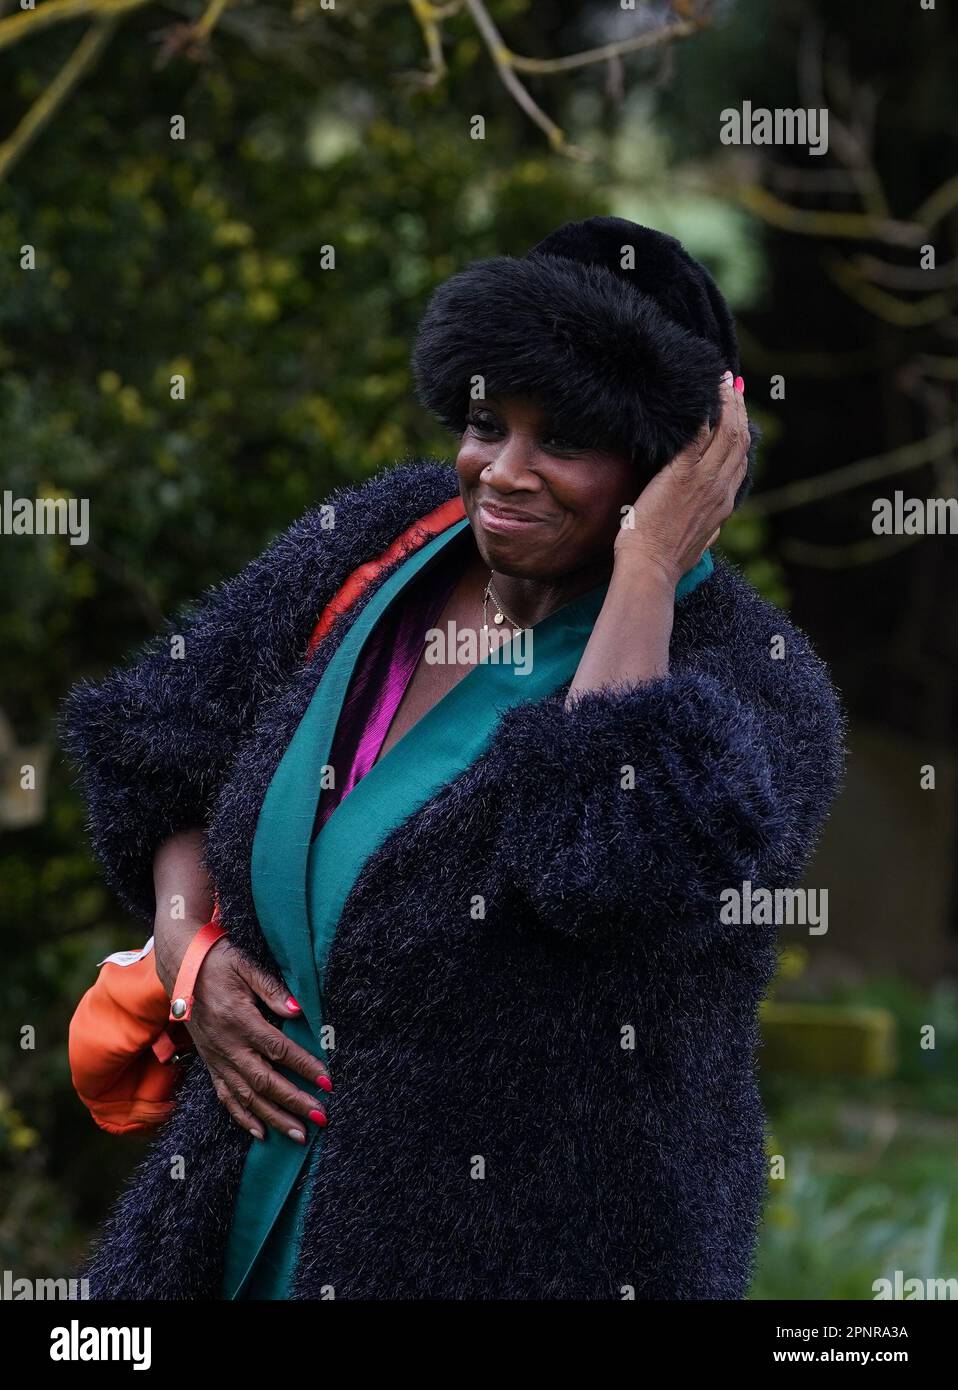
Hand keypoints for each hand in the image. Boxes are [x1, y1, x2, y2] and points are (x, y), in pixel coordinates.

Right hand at [153, 913, 330, 1143]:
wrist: (180, 967)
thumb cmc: (218, 962)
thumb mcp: (246, 966)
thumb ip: (272, 989)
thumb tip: (299, 1012)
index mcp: (239, 1020)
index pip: (278, 1050)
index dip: (304, 1067)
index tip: (327, 1081)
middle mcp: (227, 1045)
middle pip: (265, 1082)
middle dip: (295, 1102)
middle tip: (320, 1117)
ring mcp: (217, 1058)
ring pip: (247, 1097)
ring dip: (274, 1118)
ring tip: (299, 1135)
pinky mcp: (210, 1064)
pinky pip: (225, 1097)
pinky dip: (242, 1118)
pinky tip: (261, 1134)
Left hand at [614, 371, 748, 584]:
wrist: (651, 570)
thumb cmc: (664, 562)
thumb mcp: (697, 545)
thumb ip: (708, 529)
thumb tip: (713, 527)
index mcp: (724, 504)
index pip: (740, 460)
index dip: (741, 433)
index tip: (737, 414)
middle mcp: (720, 488)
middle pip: (739, 438)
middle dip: (738, 408)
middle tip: (732, 385)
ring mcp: (704, 480)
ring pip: (726, 431)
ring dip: (726, 402)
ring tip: (721, 382)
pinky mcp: (682, 475)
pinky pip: (697, 435)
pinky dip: (701, 413)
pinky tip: (698, 397)